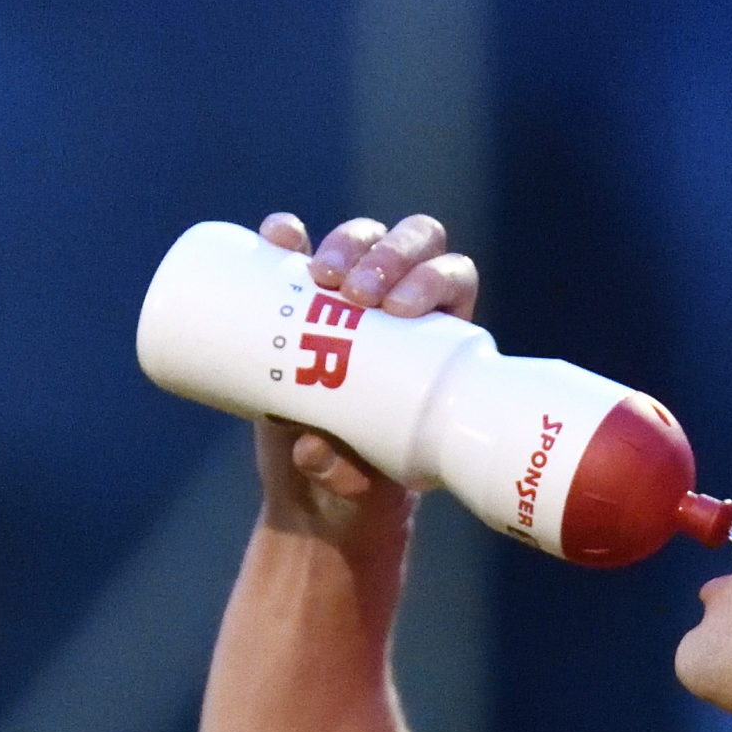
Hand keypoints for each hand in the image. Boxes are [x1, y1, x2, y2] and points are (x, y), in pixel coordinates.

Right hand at [250, 212, 480, 537]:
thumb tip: (311, 448)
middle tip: (356, 294)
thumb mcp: (366, 485)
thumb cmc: (365, 487)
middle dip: (389, 254)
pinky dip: (288, 236)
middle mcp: (401, 305)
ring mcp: (349, 298)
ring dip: (347, 243)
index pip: (452, 281)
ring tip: (319, 277)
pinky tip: (280, 236)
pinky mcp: (297, 301)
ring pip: (363, 241)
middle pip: (411, 246)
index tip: (400, 309)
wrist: (318, 496)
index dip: (433, 278)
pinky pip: (295, 252)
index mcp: (441, 340)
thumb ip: (343, 474)